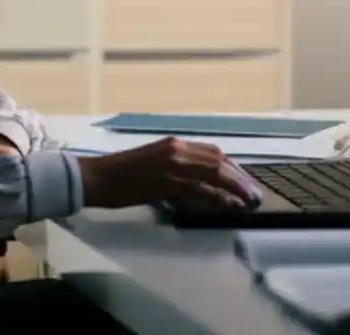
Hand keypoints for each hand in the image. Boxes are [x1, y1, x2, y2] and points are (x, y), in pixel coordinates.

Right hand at [76, 136, 262, 208]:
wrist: (96, 178)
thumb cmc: (119, 174)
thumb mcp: (152, 162)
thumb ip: (175, 166)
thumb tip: (196, 180)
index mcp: (173, 143)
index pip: (212, 152)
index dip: (232, 166)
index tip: (243, 179)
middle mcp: (177, 149)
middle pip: (219, 160)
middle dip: (240, 177)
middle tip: (253, 193)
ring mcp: (173, 165)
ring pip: (215, 172)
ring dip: (236, 187)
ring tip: (249, 200)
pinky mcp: (167, 182)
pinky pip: (202, 188)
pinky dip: (220, 196)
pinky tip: (231, 205)